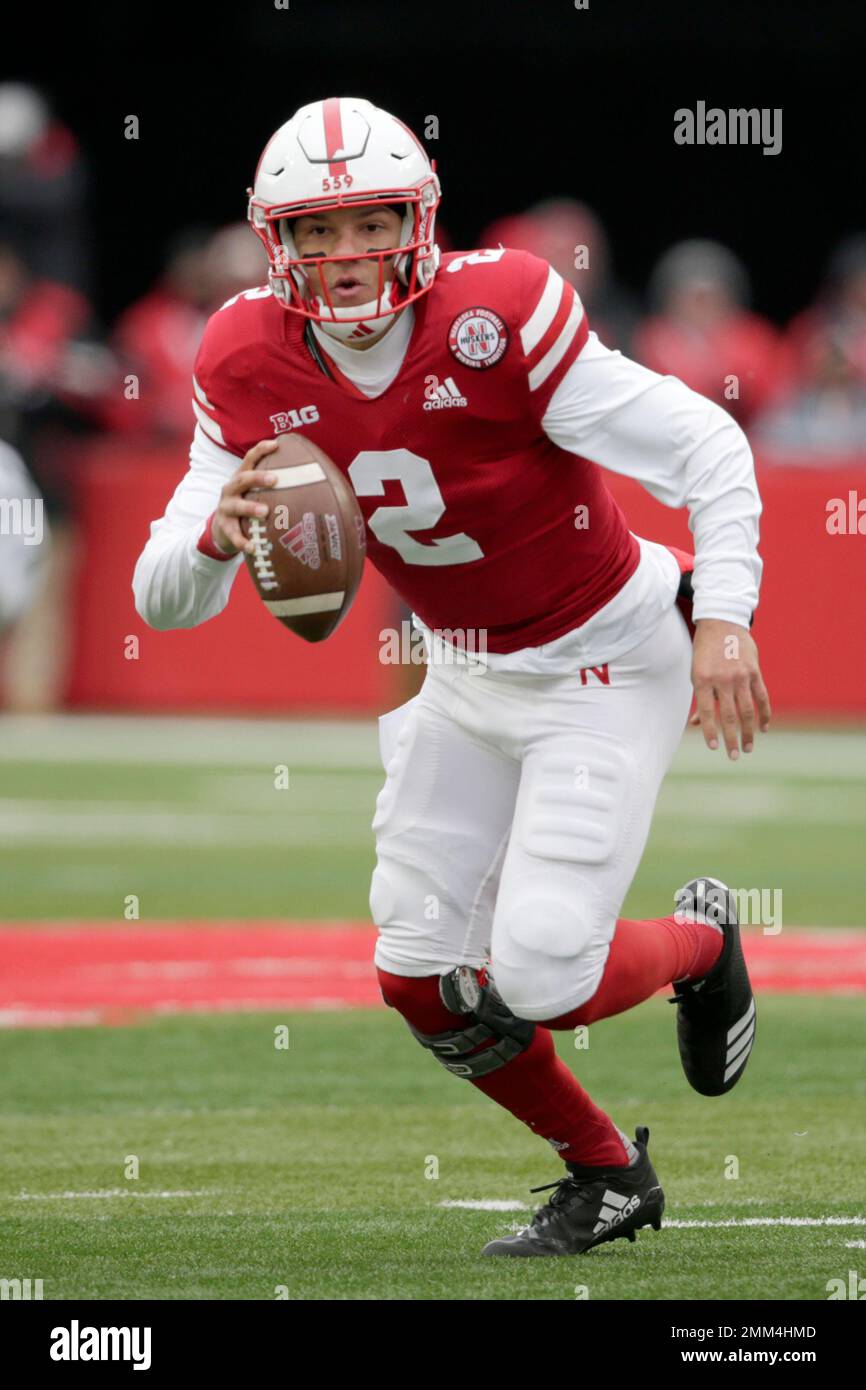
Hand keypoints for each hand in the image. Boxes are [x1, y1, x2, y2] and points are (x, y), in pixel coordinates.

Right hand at [212, 440, 279, 555]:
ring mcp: (226, 508)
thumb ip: (274, 487)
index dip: (261, 450)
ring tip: (264, 511)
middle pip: (242, 479)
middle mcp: (231, 490)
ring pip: (236, 506)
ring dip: (250, 507)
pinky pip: (233, 534)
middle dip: (257, 477)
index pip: (249, 459)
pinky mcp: (224, 527)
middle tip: (275, 479)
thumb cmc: (247, 506)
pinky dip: (242, 541)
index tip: (276, 444)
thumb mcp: (256, 493)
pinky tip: (253, 547)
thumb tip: (313, 481)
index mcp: (241, 478)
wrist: (222, 529)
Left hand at [689, 618, 770, 758]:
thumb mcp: (696, 672)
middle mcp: (723, 679)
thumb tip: (697, 724)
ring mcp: (741, 675)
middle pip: (729, 715)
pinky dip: (764, 713)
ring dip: (749, 731)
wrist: (722, 622)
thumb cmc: (705, 652)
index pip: (707, 712)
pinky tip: (764, 728)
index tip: (713, 747)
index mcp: (703, 680)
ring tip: (749, 748)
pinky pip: (761, 697)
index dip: (710, 731)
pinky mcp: (755, 672)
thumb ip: (700, 699)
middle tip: (734, 756)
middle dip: (732, 738)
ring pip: (747, 710)